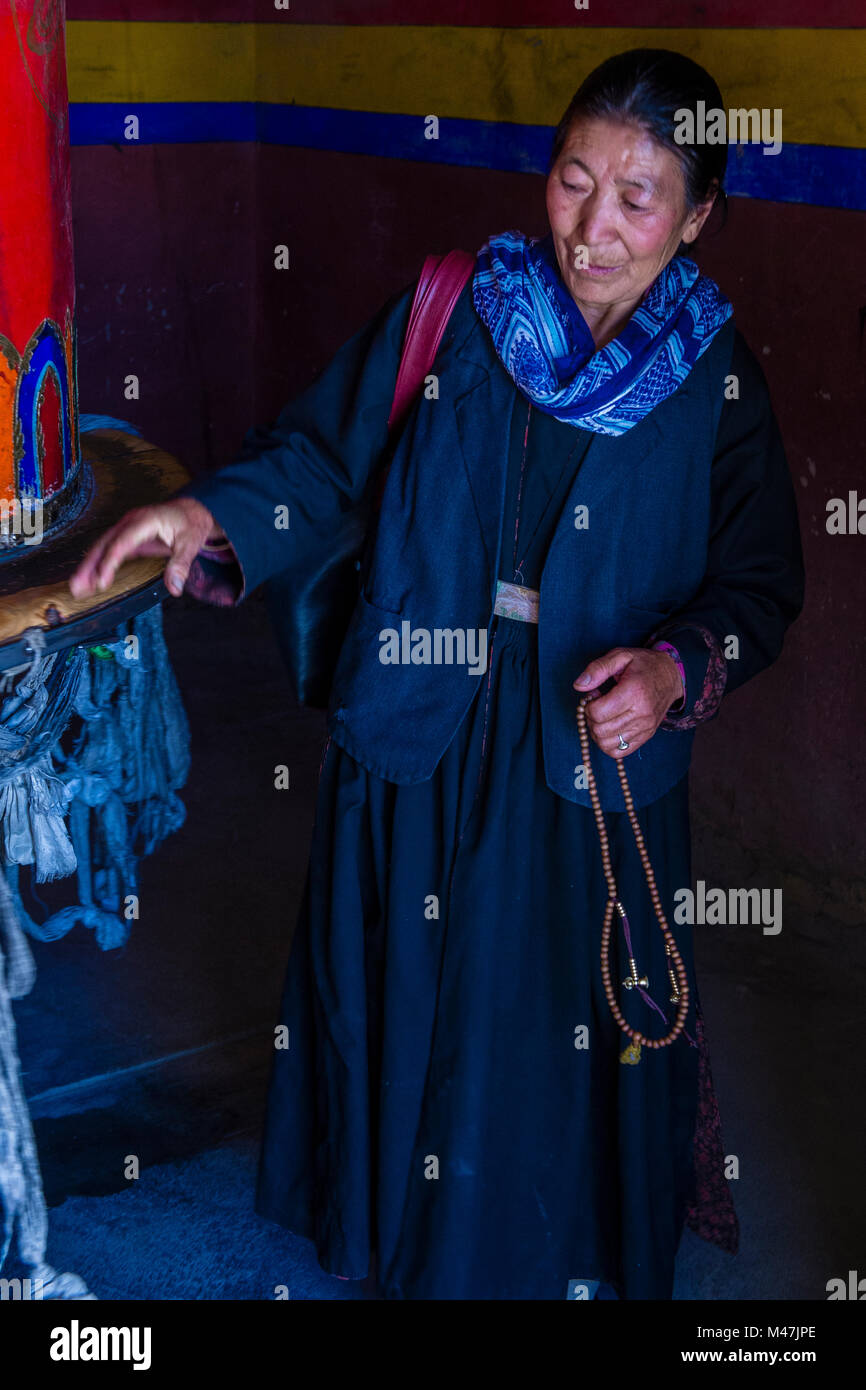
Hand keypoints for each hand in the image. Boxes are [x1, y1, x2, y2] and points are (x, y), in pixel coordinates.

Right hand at [68, 497, 219, 598]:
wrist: (192, 510)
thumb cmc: (191, 524)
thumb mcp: (190, 544)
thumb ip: (180, 566)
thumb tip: (175, 588)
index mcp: (145, 521)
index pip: (121, 543)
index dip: (109, 562)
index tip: (101, 581)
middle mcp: (131, 521)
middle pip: (104, 543)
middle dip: (89, 565)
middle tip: (77, 586)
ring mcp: (127, 527)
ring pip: (103, 546)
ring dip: (89, 566)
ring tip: (77, 586)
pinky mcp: (127, 535)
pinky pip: (109, 548)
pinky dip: (98, 563)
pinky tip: (91, 578)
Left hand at [573, 646, 683, 757]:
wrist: (671, 676)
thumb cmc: (644, 664)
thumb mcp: (621, 656)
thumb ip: (598, 669)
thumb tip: (579, 685)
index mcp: (634, 691)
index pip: (597, 712)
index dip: (588, 705)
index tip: (595, 694)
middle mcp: (641, 713)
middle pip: (600, 730)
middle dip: (591, 718)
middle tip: (598, 705)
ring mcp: (645, 727)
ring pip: (606, 743)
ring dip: (597, 731)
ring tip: (604, 715)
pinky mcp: (646, 736)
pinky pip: (619, 752)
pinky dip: (608, 743)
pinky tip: (610, 727)